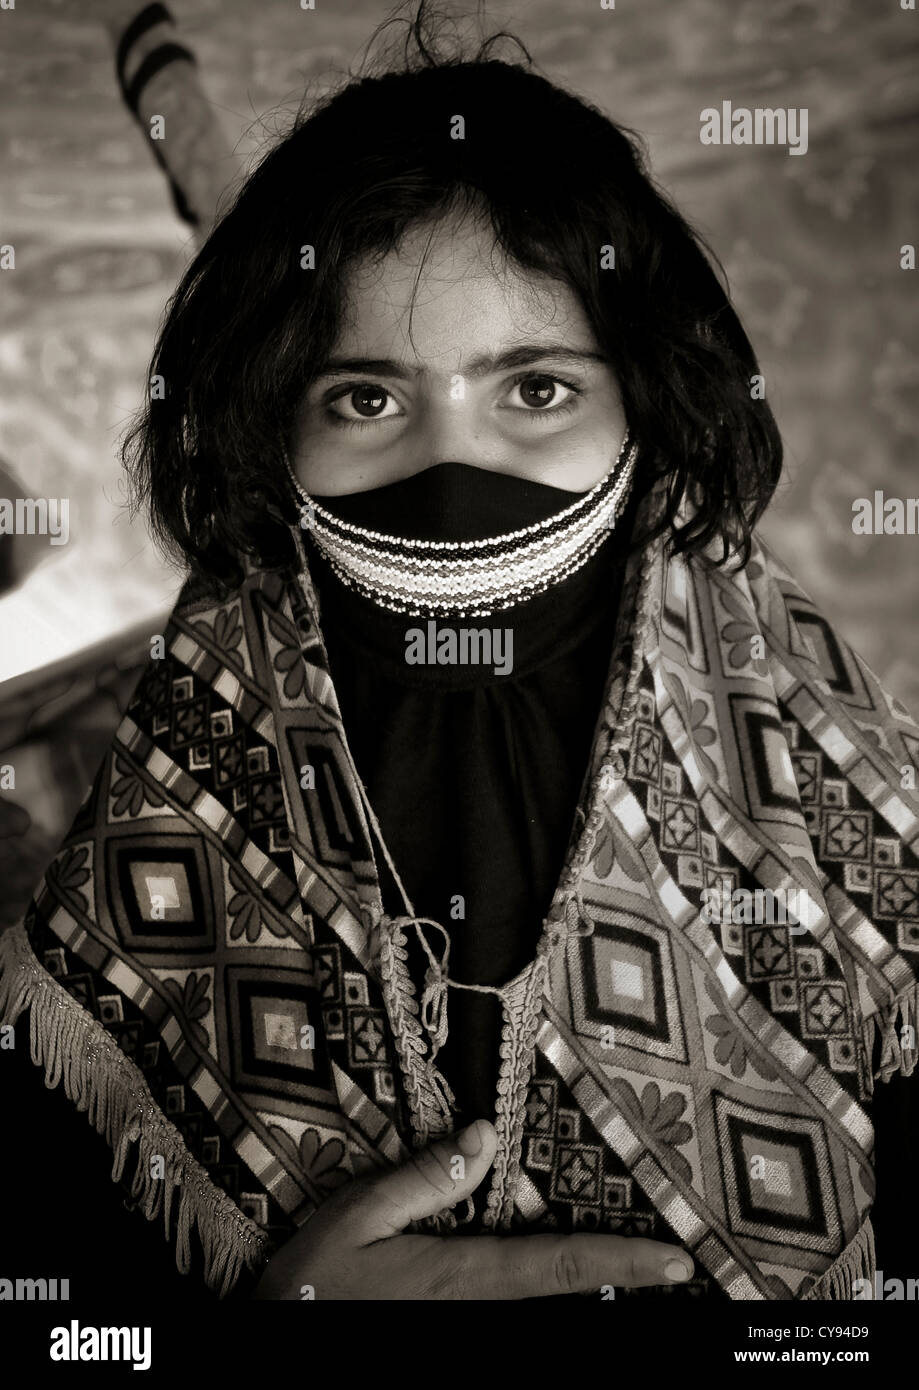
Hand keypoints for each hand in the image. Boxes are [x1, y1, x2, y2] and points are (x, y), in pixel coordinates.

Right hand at [251, 1118, 694, 1298]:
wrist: (279, 1344)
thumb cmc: (312, 1286)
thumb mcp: (356, 1219)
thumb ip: (422, 1180)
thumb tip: (485, 1135)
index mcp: (463, 1277)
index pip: (559, 1265)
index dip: (622, 1263)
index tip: (676, 1260)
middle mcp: (480, 1312)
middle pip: (568, 1296)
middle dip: (625, 1283)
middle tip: (678, 1269)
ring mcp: (469, 1333)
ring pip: (547, 1312)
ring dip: (595, 1293)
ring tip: (643, 1275)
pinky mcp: (452, 1333)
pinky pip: (516, 1319)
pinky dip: (555, 1299)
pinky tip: (570, 1285)